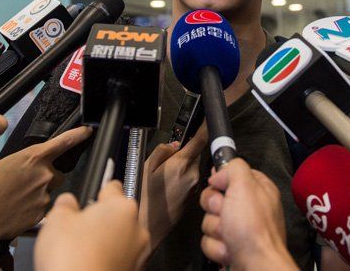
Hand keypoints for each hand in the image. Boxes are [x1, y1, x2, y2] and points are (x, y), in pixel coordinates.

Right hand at [0, 126, 91, 242]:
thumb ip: (27, 163)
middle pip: (56, 173)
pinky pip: (43, 208)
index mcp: (33, 158)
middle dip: (46, 177)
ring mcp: (45, 195)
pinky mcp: (42, 213)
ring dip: (38, 194)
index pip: (63, 142)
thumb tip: (35, 166)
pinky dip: (33, 208)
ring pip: (49, 192)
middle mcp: (43, 175)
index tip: (87, 132)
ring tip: (15, 199)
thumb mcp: (4, 164)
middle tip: (25, 185)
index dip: (78, 135)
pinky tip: (16, 210)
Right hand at [35, 181, 148, 270]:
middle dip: (99, 220)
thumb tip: (68, 202)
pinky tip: (88, 263)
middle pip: (117, 215)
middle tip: (77, 229)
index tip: (90, 196)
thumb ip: (65, 204)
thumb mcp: (57, 220)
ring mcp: (137, 253)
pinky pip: (119, 258)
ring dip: (104, 241)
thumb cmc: (71, 257)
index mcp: (122, 207)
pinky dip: (106, 259)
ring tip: (80, 251)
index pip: (113, 187)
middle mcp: (136, 228)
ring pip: (119, 238)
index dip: (97, 191)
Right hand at [138, 127, 206, 251]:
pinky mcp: (194, 196)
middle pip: (196, 154)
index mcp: (180, 165)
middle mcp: (192, 175)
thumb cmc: (143, 199)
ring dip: (184, 166)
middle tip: (168, 160)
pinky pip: (192, 180)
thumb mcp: (145, 168)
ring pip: (194, 167)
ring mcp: (195, 187)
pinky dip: (183, 179)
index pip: (199, 140)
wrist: (148, 227)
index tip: (206, 121)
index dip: (203, 128)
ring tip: (165, 178)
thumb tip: (174, 145)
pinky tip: (169, 188)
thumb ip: (162, 151)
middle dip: (186, 152)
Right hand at [199, 158, 292, 269]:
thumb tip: (219, 173)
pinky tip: (229, 250)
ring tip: (230, 237)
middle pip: (214, 198)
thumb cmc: (254, 228)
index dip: (221, 180)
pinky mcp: (230, 247)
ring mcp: (239, 229)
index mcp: (257, 189)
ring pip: (210, 221)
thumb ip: (233, 167)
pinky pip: (210, 241)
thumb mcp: (245, 185)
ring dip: (216, 230)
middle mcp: (249, 208)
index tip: (218, 185)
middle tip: (226, 213)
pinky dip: (216, 247)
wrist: (256, 266)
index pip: (232, 174)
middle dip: (214, 208)